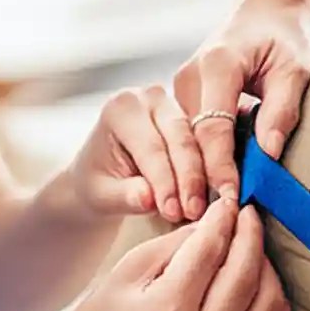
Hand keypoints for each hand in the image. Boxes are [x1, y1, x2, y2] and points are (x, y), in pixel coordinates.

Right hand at [54, 199, 291, 310]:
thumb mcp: (133, 265)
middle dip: (250, 234)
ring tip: (246, 244)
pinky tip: (250, 274)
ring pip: (269, 299)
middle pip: (244, 274)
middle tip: (244, 213)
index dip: (222, 219)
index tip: (226, 202)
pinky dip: (268, 291)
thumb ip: (179, 241)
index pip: (209, 252)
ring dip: (263, 263)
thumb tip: (219, 219)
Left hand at [69, 85, 208, 222]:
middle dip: (188, 178)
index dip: (164, 181)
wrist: (103, 175)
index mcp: (121, 108)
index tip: (173, 211)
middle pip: (179, 138)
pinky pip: (205, 144)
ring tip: (201, 209)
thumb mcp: (103, 195)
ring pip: (197, 141)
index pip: (150, 146)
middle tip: (193, 212)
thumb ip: (126, 195)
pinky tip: (210, 197)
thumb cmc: (98, 181)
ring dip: (202, 177)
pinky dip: (209, 172)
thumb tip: (150, 200)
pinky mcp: (190, 118)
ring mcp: (174, 105)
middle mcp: (149, 98)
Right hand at [175, 0, 309, 197]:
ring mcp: (180, 85)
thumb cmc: (283, 39)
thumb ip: (281, 110)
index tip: (231, 198)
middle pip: (190, 139)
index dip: (220, 167)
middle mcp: (189, 75)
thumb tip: (269, 154)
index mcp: (217, 65)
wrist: (262, 12)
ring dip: (197, 173)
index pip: (212, 128)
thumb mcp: (294, 70)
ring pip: (184, 140)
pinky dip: (200, 159)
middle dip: (200, 180)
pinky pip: (188, 134)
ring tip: (207, 213)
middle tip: (212, 220)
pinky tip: (211, 187)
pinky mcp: (181, 95)